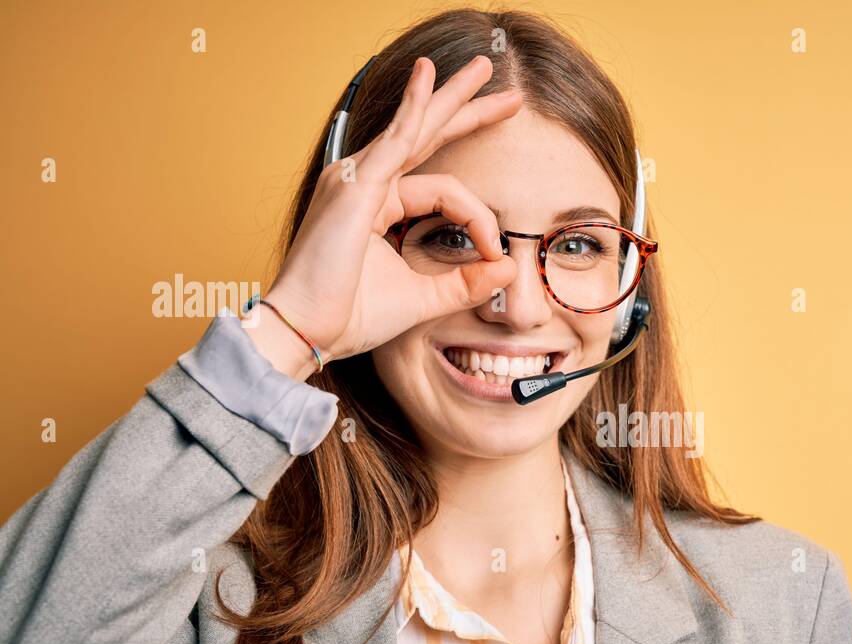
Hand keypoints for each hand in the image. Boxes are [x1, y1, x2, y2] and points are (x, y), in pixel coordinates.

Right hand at [247, 55, 521, 378]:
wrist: (308, 330)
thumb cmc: (350, 315)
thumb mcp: (424, 297)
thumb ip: (466, 282)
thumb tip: (508, 268)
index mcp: (378, 203)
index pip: (444, 192)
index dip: (478, 218)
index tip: (495, 252)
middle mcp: (365, 182)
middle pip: (426, 136)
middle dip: (464, 109)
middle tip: (501, 88)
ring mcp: (357, 179)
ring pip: (417, 130)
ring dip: (451, 98)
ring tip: (484, 70)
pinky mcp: (356, 187)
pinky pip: (395, 142)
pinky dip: (415, 110)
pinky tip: (432, 80)